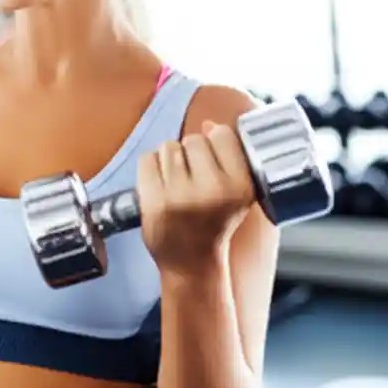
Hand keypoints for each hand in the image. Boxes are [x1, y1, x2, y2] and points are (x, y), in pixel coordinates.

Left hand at [136, 120, 256, 274]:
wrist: (192, 263)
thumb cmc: (216, 224)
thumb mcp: (237, 193)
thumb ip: (229, 157)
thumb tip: (209, 125)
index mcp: (240, 186)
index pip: (223, 135)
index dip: (215, 141)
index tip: (213, 160)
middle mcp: (213, 189)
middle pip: (194, 139)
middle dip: (191, 153)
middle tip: (193, 177)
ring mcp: (181, 195)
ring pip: (169, 146)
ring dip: (170, 159)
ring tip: (177, 182)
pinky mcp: (155, 201)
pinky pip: (147, 159)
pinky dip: (151, 167)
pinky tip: (160, 185)